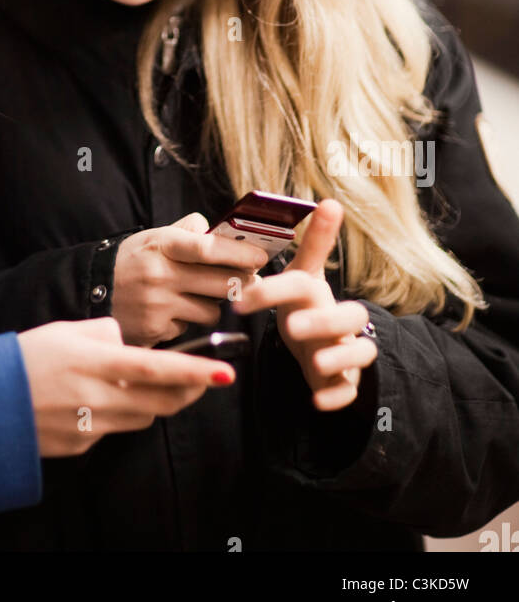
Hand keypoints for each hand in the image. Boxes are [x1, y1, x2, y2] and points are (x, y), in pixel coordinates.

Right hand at [16, 317, 235, 455]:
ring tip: (143, 386)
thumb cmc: (25, 357)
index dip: (195, 373)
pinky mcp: (82, 447)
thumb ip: (104, 333)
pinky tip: (98, 402)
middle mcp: (98, 398)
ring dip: (153, 404)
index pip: (157, 369)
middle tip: (203, 380)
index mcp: (96, 363)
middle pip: (161, 402)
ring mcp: (91, 427)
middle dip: (188, 392)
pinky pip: (114, 430)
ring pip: (143, 418)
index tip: (226, 373)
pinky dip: (118, 415)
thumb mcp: (65, 330)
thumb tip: (127, 344)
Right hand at [113, 212, 268, 345]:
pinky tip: (175, 312)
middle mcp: (159, 275)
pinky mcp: (155, 330)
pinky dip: (189, 321)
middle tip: (252, 279)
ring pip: (212, 311)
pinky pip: (191, 328)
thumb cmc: (132, 261)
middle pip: (221, 283)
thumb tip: (220, 230)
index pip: (208, 248)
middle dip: (243, 283)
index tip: (262, 257)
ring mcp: (157, 305)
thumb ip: (188, 231)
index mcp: (161, 245)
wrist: (91, 290)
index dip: (240, 253)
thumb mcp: (154, 237)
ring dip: (214, 305)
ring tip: (201, 296)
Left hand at [232, 199, 377, 410]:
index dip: (275, 289)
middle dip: (323, 321)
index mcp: (316, 294)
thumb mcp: (302, 277)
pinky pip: (350, 391)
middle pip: (350, 316)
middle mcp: (338, 320)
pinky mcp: (347, 382)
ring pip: (361, 352)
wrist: (324, 350)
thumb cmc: (307, 309)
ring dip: (340, 357)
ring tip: (317, 363)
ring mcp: (346, 352)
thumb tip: (329, 200)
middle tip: (292, 327)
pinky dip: (336, 395)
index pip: (303, 284)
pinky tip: (317, 401)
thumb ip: (311, 245)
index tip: (239, 298)